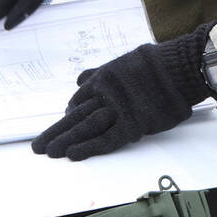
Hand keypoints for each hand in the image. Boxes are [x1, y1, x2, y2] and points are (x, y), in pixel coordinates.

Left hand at [31, 21, 216, 160]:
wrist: (178, 68)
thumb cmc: (155, 64)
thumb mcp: (123, 61)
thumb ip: (101, 72)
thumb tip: (80, 79)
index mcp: (102, 79)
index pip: (78, 100)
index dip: (68, 114)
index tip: (61, 124)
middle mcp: (105, 94)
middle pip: (75, 116)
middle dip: (56, 132)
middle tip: (38, 145)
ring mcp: (117, 110)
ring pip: (84, 127)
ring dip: (65, 141)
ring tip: (49, 152)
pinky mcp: (131, 124)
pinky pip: (106, 139)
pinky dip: (88, 147)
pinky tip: (72, 154)